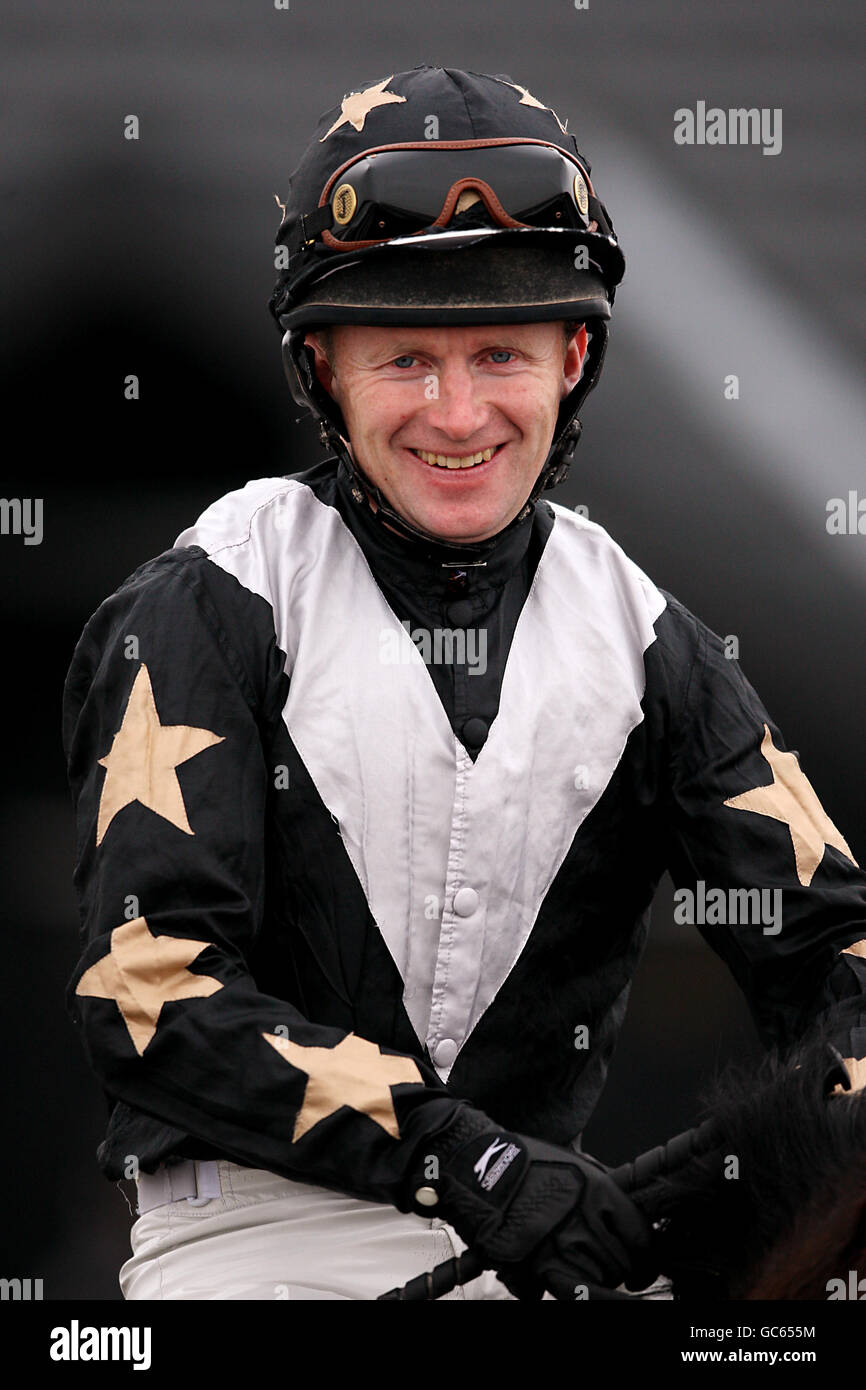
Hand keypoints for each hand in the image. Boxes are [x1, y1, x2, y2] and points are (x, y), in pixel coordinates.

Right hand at [406, 1114, 656, 1298]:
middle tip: (616, 1270)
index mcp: (597, 1189)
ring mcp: (560, 1242)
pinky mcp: (536, 1262)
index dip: (646, 1256)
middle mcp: (583, 1217)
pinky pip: (572, 1291)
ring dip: (598, 1280)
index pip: (639, 1235)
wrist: (477, 1168)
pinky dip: (583, 1295)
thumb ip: (602, 1190)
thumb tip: (628, 1220)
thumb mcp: (572, 1163)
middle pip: (621, 1263)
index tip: (644, 1264)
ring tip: (588, 1271)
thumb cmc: (523, 1163)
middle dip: (622, 1270)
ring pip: (599, 1280)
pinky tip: (584, 1290)